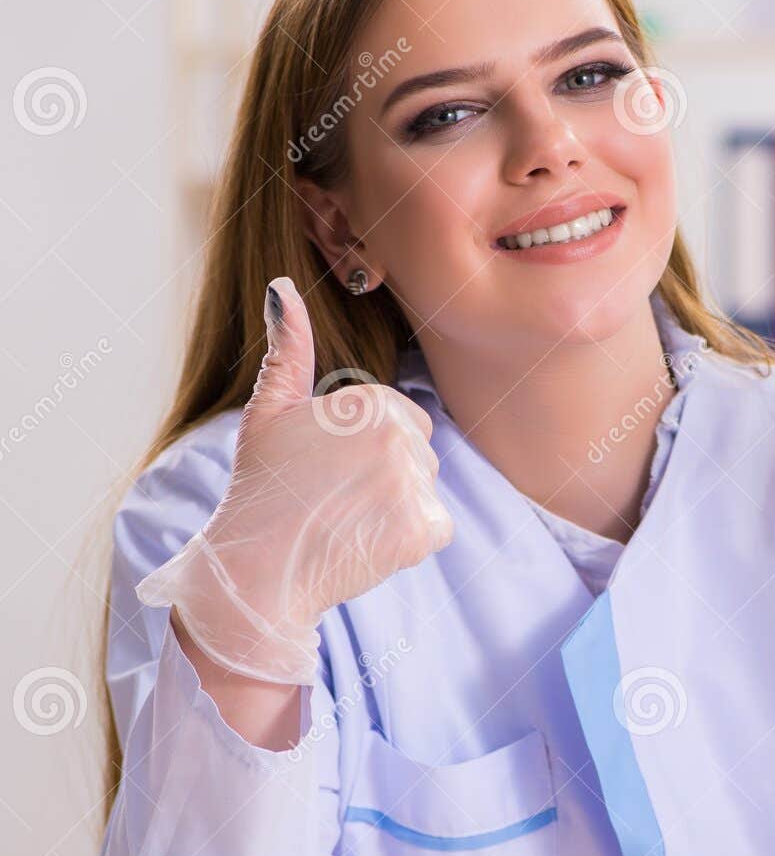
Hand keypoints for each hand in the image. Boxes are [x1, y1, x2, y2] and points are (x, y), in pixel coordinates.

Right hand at [135, 278, 453, 683]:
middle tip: (335, 496)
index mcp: (371, 401)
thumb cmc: (261, 486)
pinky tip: (368, 540)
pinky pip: (436, 527)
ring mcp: (415, 484)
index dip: (365, 447)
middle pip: (418, 452)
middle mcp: (400, 436)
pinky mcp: (426, 529)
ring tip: (347, 519)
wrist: (257, 568)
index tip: (328, 468)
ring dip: (399, 506)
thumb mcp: (268, 410)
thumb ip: (289, 349)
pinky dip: (410, 539)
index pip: (400, 419)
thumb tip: (282, 287)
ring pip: (426, 489)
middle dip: (386, 473)